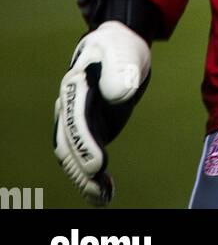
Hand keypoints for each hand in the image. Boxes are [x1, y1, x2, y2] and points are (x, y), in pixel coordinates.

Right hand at [53, 21, 150, 205]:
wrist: (118, 47)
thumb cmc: (119, 46)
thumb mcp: (123, 49)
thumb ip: (120, 68)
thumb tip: (118, 95)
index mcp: (75, 85)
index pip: (76, 118)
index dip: (85, 143)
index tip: (98, 164)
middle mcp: (69, 107)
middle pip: (68, 142)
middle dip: (81, 168)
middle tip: (98, 187)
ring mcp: (77, 122)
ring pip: (72, 156)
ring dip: (84, 179)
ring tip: (102, 197)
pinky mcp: (88, 132)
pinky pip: (84, 157)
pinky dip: (91, 177)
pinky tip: (105, 193)